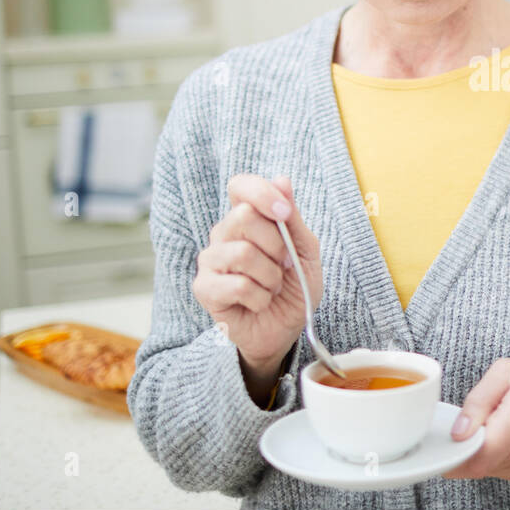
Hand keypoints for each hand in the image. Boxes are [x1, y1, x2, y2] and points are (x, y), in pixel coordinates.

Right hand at [192, 174, 323, 375]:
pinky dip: (259, 297)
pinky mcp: (204, 288)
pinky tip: (259, 303)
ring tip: (272, 288)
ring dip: (271, 277)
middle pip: (243, 216)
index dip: (262, 193)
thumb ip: (292, 219)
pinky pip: (237, 285)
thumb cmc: (294, 287)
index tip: (285, 213)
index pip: (240, 186)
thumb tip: (281, 180)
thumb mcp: (305, 250)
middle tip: (284, 265)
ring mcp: (210, 260)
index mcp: (247, 218)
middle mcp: (223, 234)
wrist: (285, 330)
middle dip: (276, 245)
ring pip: (242, 253)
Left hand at [442, 356, 509, 484]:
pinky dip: (504, 457)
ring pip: (493, 470)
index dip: (455, 455)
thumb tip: (459, 431)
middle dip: (472, 447)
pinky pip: (509, 472)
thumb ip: (478, 400)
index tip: (449, 444)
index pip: (478, 456)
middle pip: (482, 464)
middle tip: (481, 424)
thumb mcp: (507, 372)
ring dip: (488, 452)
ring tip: (503, 425)